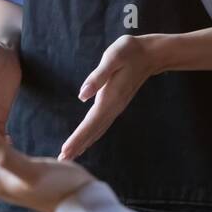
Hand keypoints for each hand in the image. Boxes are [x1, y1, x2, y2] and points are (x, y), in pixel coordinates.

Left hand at [60, 34, 157, 161]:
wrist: (149, 54)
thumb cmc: (129, 52)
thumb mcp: (113, 58)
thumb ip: (98, 76)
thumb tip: (82, 95)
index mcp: (110, 97)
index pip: (91, 122)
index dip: (78, 138)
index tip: (66, 151)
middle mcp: (113, 107)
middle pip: (93, 131)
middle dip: (77, 146)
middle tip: (62, 160)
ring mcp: (115, 107)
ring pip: (97, 130)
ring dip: (83, 143)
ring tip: (70, 155)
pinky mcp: (115, 104)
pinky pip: (101, 124)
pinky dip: (91, 135)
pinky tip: (85, 140)